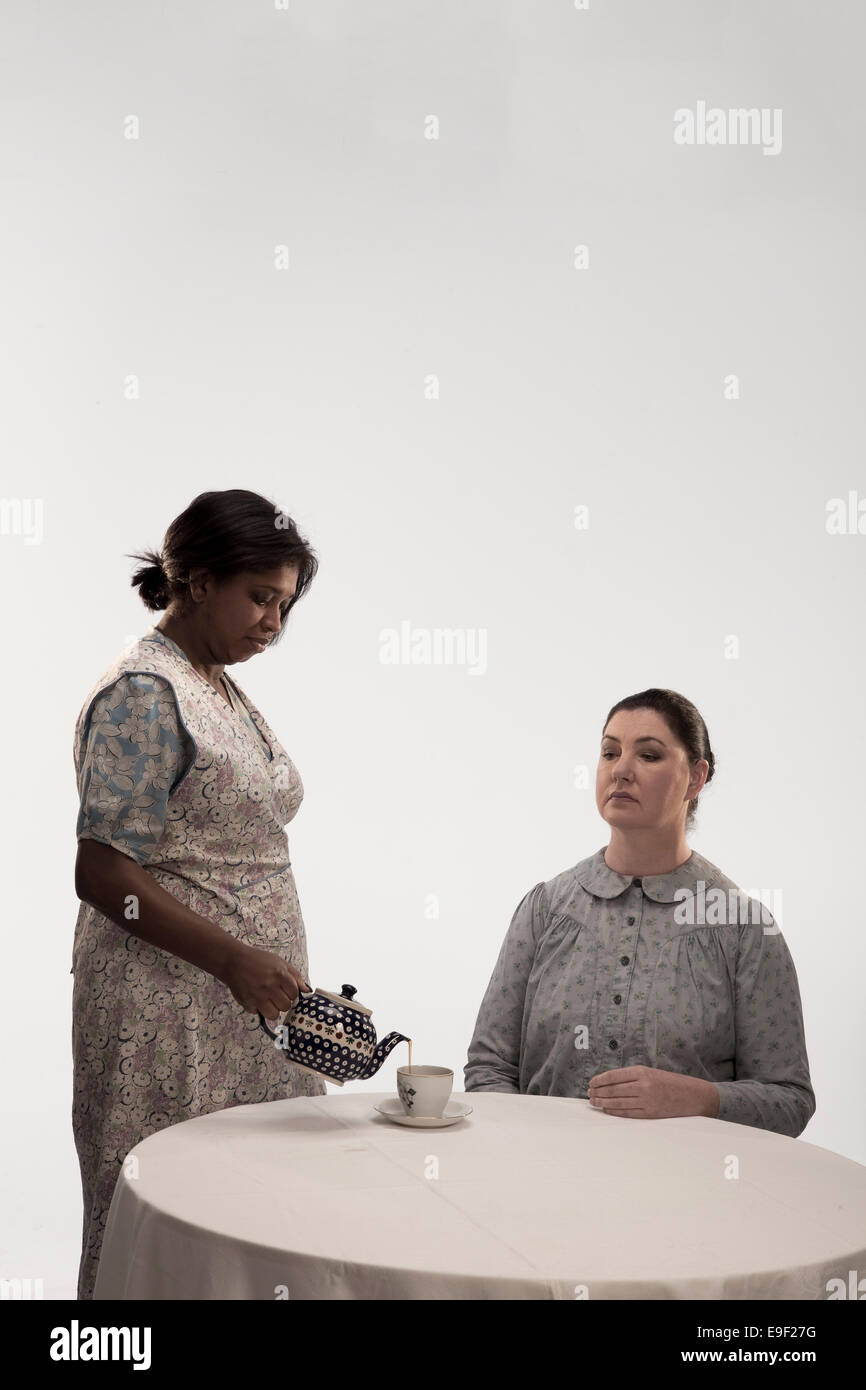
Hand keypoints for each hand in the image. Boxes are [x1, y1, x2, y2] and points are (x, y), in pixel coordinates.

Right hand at [219, 942, 309, 1020]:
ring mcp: (258, 996)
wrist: (234, 961)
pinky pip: (258, 1013)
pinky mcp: (247, 1003)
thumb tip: (307, 990)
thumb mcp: (280, 962)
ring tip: (268, 1000)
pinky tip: (255, 997)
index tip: (286, 989)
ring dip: (272, 1009)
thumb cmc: (259, 960)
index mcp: (280, 975)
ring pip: (274, 1015)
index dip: (291, 993)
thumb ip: (295, 976)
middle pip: (286, 1006)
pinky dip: (258, 1008)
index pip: (295, 994)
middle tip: (276, 994)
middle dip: (283, 1001)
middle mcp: (270, 987)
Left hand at [587, 1065, 719, 1119]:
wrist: (692, 1095)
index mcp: (642, 1072)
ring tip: (594, 1102)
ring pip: (618, 1102)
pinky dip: (615, 1111)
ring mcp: (647, 1101)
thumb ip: (632, 1077)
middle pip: (613, 1090)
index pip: (614, 1076)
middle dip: (598, 1092)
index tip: (591, 1083)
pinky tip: (607, 1109)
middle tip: (589, 1094)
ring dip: (603, 1102)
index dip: (600, 1080)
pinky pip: (628, 1113)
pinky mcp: (650, 1113)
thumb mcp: (650, 1073)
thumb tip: (608, 1082)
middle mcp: (643, 1085)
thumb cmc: (669, 1082)